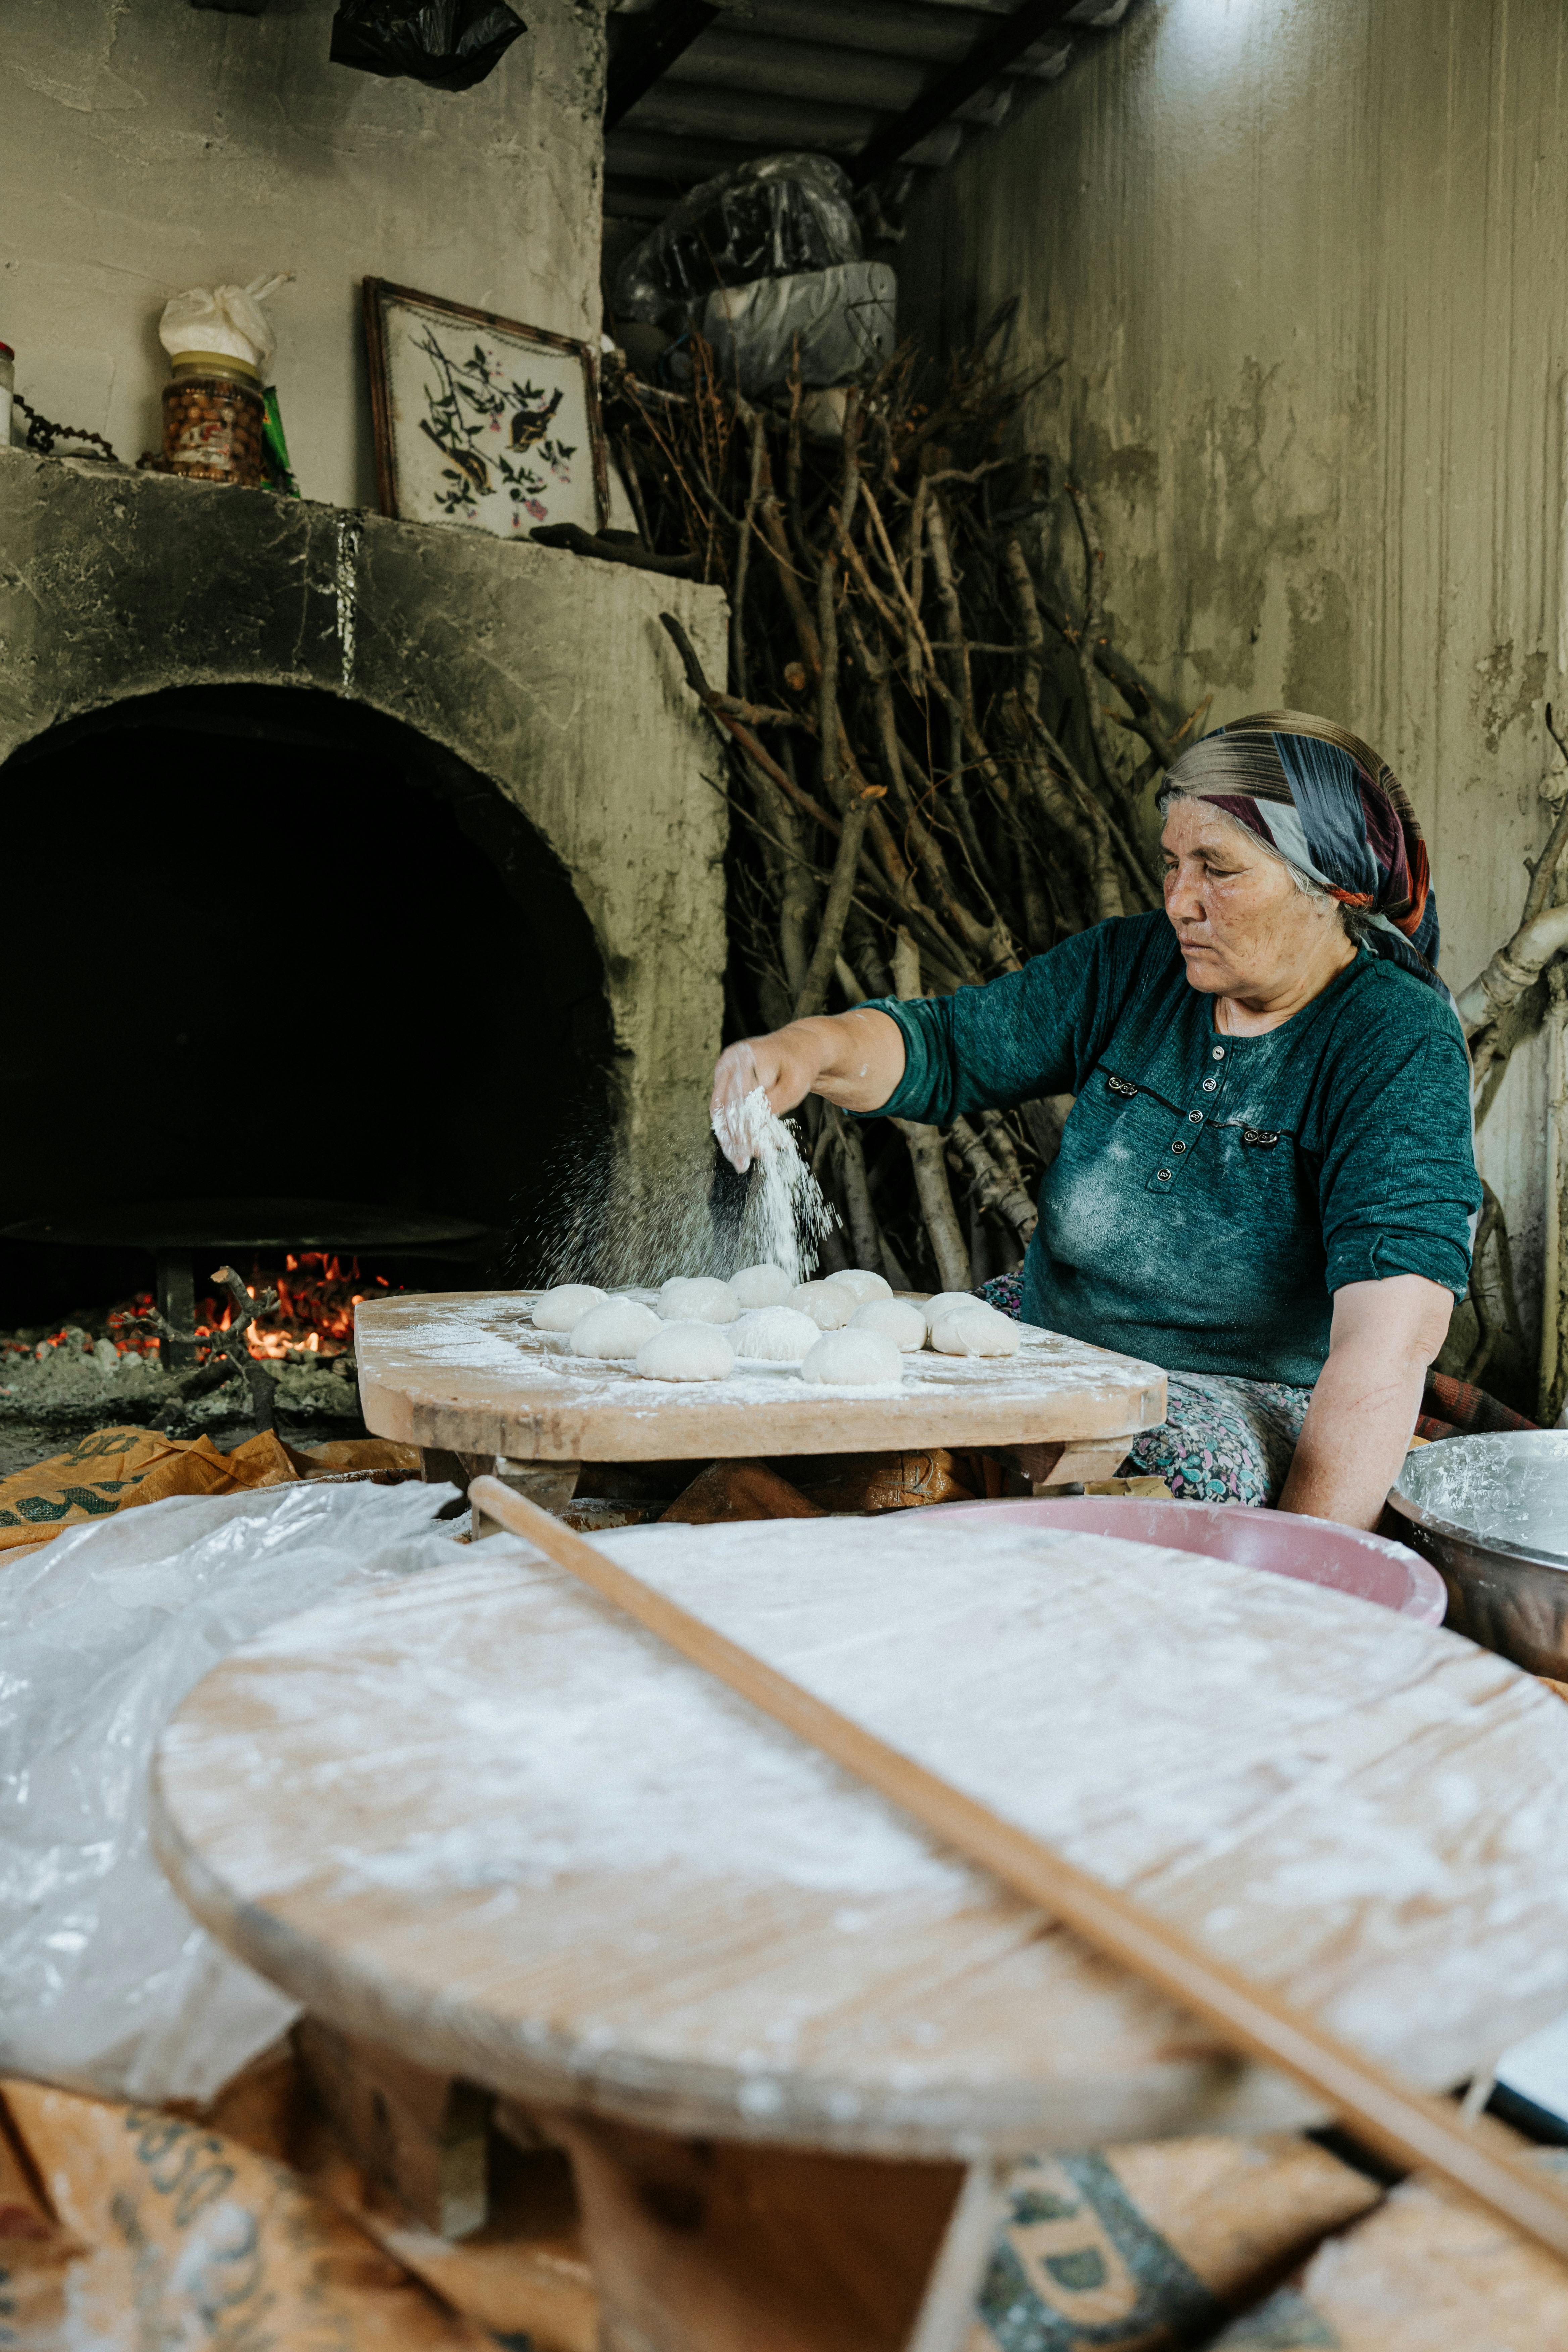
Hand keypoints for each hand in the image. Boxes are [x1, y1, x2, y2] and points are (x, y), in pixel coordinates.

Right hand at [710, 1012, 908, 1171]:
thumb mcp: (794, 1086)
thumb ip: (773, 1104)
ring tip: (744, 1160)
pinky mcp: (727, 1082)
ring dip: (734, 1138)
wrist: (800, 1048)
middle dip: (734, 1139)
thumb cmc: (800, 1065)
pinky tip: (753, 1146)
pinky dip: (738, 1128)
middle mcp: (729, 1063)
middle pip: (723, 1108)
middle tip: (742, 1164)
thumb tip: (753, 1128)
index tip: (749, 1153)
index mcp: (744, 1058)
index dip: (740, 1130)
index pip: (735, 1101)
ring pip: (722, 1112)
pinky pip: (728, 1109)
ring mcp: (725, 1071)